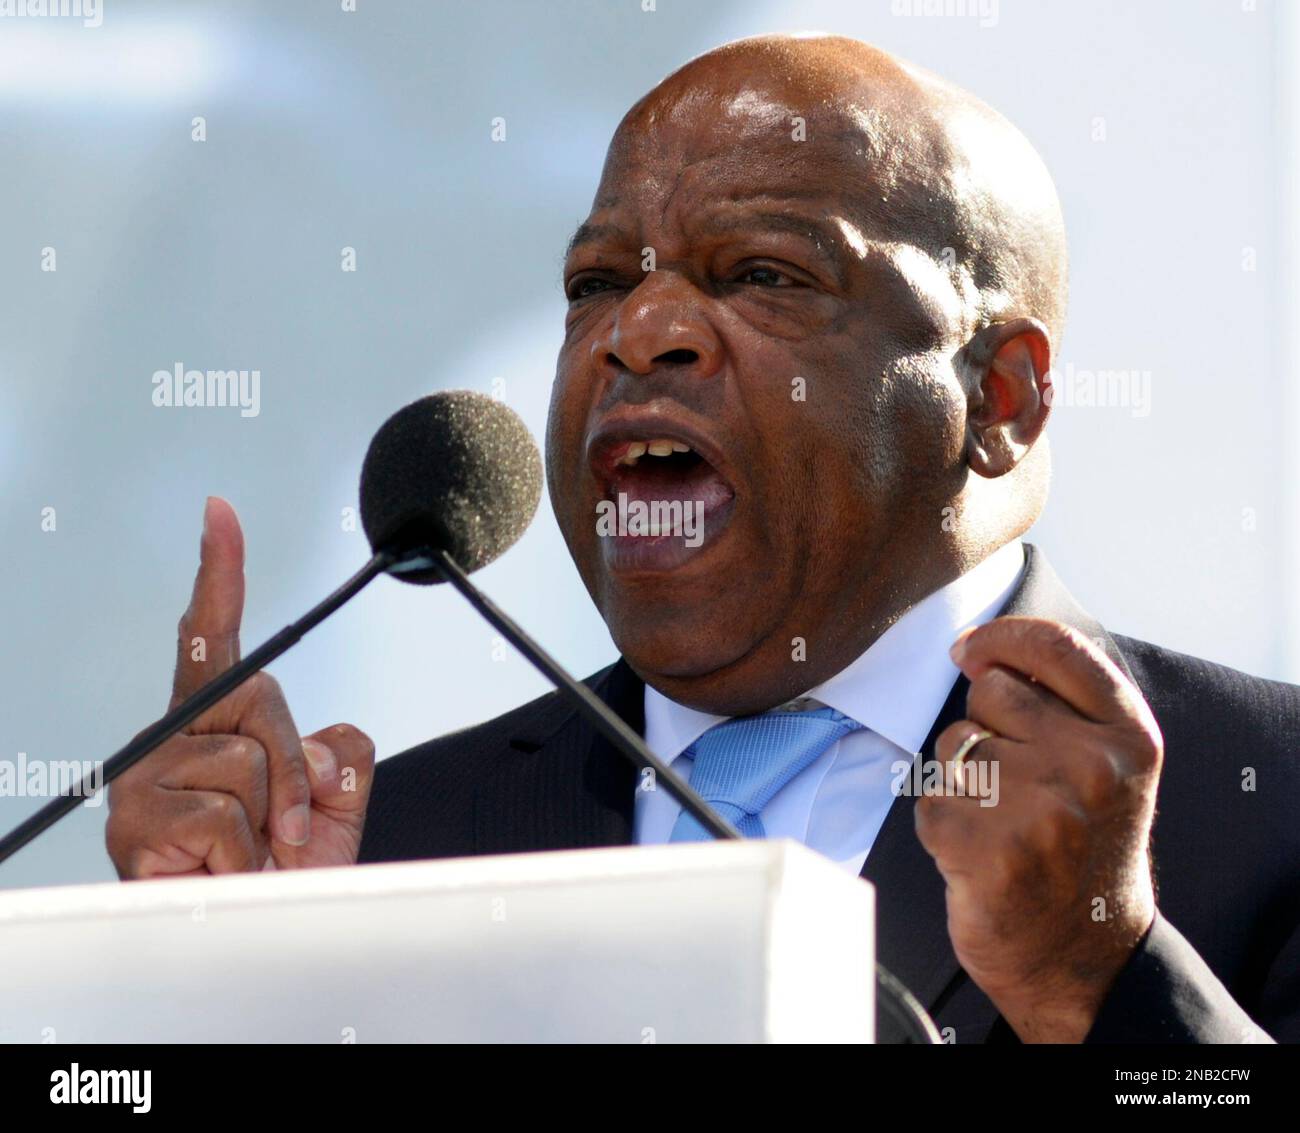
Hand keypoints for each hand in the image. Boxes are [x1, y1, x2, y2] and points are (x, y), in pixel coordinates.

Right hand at [106, 497, 375, 877]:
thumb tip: (327, 747)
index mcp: (215, 721)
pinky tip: (226, 871)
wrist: (261, 937)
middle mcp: (171, 736)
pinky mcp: (135, 820)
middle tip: (293, 828)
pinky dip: (248, 853)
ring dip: (276, 817)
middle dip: (299, 766)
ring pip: (249, 759)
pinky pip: (228, 814)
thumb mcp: (337, 800)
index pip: (213, 636)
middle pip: (259, 699)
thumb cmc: (288, 868)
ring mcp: (145, 775)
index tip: (221, 513)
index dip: (220, 571)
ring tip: (255, 853)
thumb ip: (341, 752)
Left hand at [915, 616, 1162, 1042]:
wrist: (1084, 958)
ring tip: (1003, 824)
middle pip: (989, 691)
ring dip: (963, 780)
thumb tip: (976, 650)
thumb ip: (1061, 704)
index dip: (1002, 635)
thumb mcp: (1107, 767)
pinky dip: (942, 825)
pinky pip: (931, 799)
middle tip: (1017, 787)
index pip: (1057, 647)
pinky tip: (980, 855)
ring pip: (954, 744)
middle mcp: (1092, 767)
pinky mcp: (989, 851)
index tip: (970, 647)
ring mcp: (1041, 811)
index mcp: (1128, 737)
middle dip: (987, 728)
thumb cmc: (1083, 849)